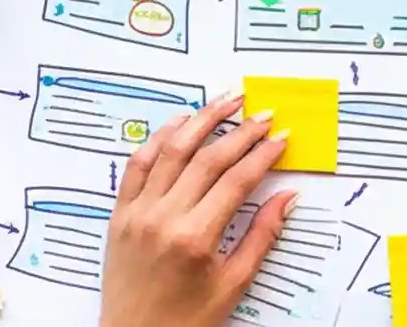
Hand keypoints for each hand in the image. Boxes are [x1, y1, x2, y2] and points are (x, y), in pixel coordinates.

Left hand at [99, 90, 294, 326]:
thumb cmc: (185, 321)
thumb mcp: (233, 284)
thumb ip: (261, 237)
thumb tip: (287, 198)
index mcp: (195, 238)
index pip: (237, 181)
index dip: (262, 155)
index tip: (280, 138)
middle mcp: (163, 218)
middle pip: (208, 159)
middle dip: (241, 132)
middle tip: (263, 115)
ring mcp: (137, 213)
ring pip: (171, 150)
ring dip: (201, 121)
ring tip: (226, 101)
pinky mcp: (120, 214)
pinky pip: (138, 165)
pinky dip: (159, 139)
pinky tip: (180, 123)